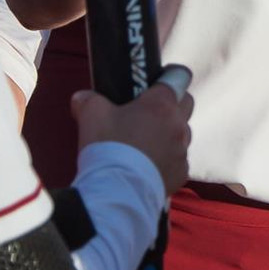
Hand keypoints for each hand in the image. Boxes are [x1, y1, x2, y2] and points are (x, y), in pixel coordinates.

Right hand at [70, 66, 192, 195]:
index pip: (179, 77)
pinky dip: (167, 161)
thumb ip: (89, 101)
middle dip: (172, 105)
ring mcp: (182, 151)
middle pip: (186, 104)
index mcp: (162, 105)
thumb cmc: (108, 147)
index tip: (155, 83)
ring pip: (182, 135)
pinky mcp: (181, 174)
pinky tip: (147, 167)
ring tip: (144, 144)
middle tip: (149, 113)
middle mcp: (178, 125)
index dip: (168, 77)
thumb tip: (82, 98)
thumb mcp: (91, 116)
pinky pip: (178, 161)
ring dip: (169, 135)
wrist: (117, 191)